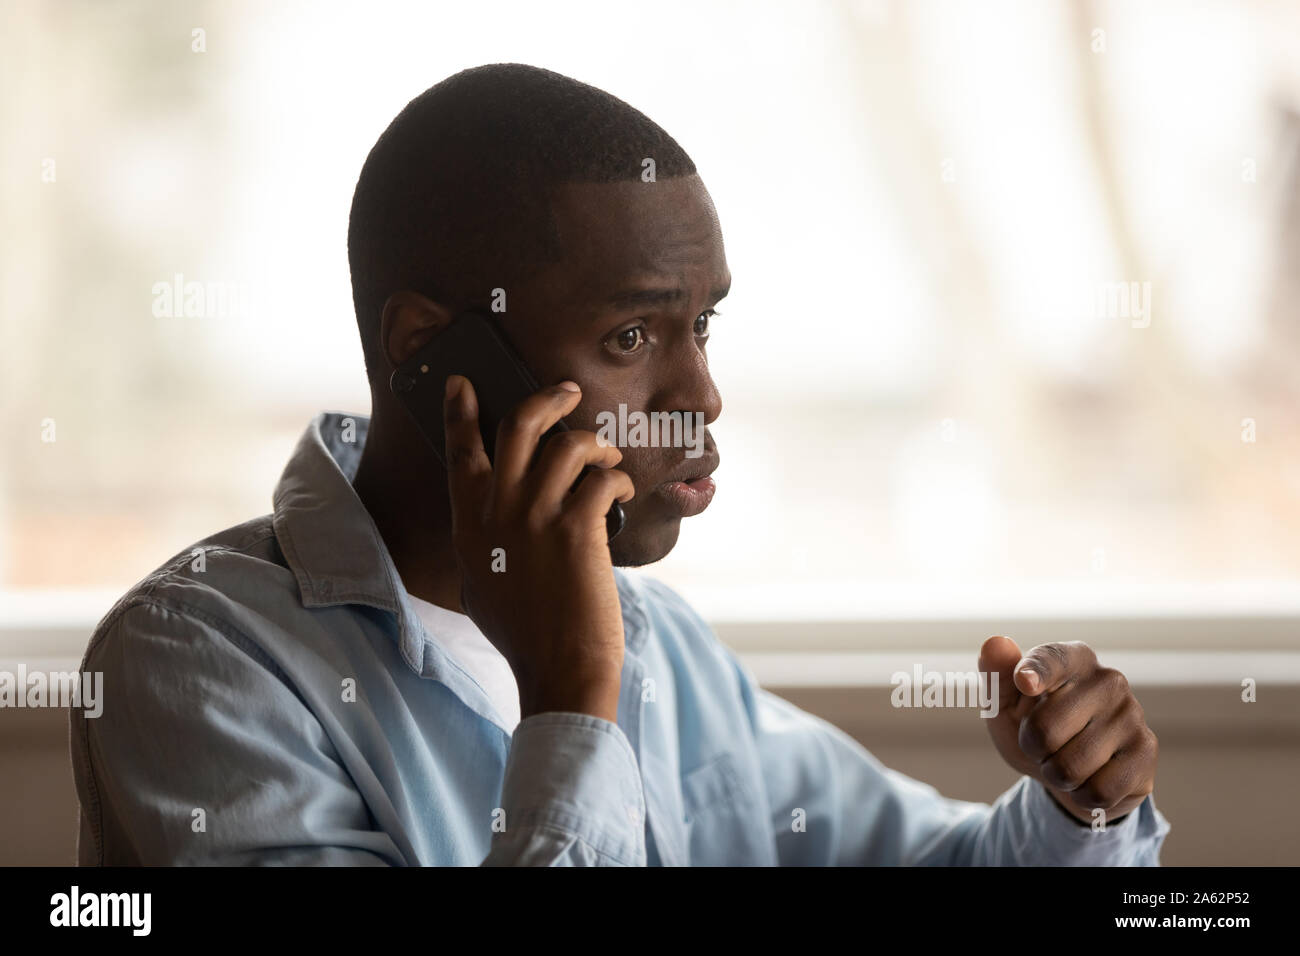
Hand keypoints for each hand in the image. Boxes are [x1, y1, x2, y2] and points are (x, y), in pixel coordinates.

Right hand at [441, 374, 634, 722]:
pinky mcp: (578, 528)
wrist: (559, 668)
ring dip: (596, 445)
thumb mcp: (479, 583)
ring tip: (607, 461)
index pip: (459, 452)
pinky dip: (619, 480)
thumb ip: (482, 541)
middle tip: (569, 392)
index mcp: (469, 524)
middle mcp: (497, 511)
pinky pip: (603, 479)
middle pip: (518, 426)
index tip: (462, 382)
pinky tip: (623, 495)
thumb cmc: (523, 633)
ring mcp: (536, 517)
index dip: (459, 411)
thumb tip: (492, 512)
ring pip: (568, 445)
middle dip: (548, 399)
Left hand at [978, 636, 1157, 825]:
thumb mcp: (1006, 705)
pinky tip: (1090, 779)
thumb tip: (995, 643)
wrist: (1075, 771)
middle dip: (1033, 749)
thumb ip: (996, 675)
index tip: (1024, 682)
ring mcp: (1132, 713)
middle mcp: (1108, 679)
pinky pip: (1099, 790)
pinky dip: (1083, 795)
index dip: (1036, 672)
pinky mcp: (1146, 750)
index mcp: (1071, 659)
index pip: (1052, 660)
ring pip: (1071, 766)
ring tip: (1065, 761)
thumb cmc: (1036, 728)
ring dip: (1057, 775)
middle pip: (1045, 730)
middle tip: (1043, 745)